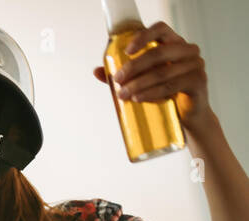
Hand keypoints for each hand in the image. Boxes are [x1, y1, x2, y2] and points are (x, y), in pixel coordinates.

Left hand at [93, 21, 210, 134]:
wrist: (187, 115)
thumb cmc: (164, 93)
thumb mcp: (143, 81)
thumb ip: (124, 74)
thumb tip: (96, 71)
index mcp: (174, 43)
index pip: (160, 29)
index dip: (143, 37)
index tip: (126, 51)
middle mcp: (187, 51)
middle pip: (158, 52)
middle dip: (134, 67)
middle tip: (117, 80)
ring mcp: (196, 65)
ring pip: (163, 72)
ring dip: (139, 83)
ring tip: (123, 95)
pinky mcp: (198, 82)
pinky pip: (172, 86)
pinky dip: (152, 93)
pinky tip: (139, 98)